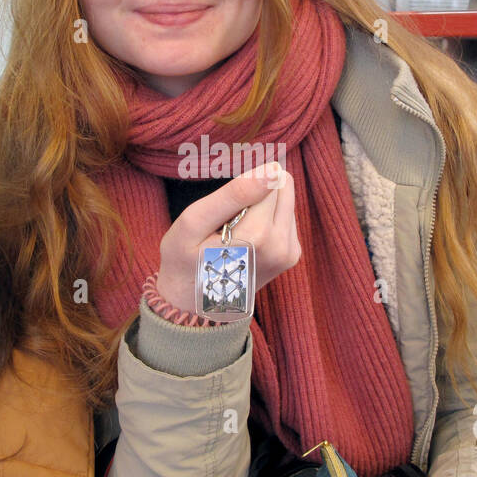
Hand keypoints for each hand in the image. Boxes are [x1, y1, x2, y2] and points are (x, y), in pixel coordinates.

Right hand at [155, 162, 300, 313]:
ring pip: (287, 200)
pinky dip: (267, 219)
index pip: (269, 178)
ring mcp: (290, 253)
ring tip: (235, 229)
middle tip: (228, 216)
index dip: (245, 182)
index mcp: (259, 236)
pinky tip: (245, 237)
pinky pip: (287, 217)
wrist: (193, 307)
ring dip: (262, 205)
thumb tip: (272, 169)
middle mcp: (283, 246)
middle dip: (258, 191)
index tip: (224, 202)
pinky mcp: (292, 256)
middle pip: (284, 187)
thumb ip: (233, 194)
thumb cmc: (184, 262)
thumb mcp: (193, 222)